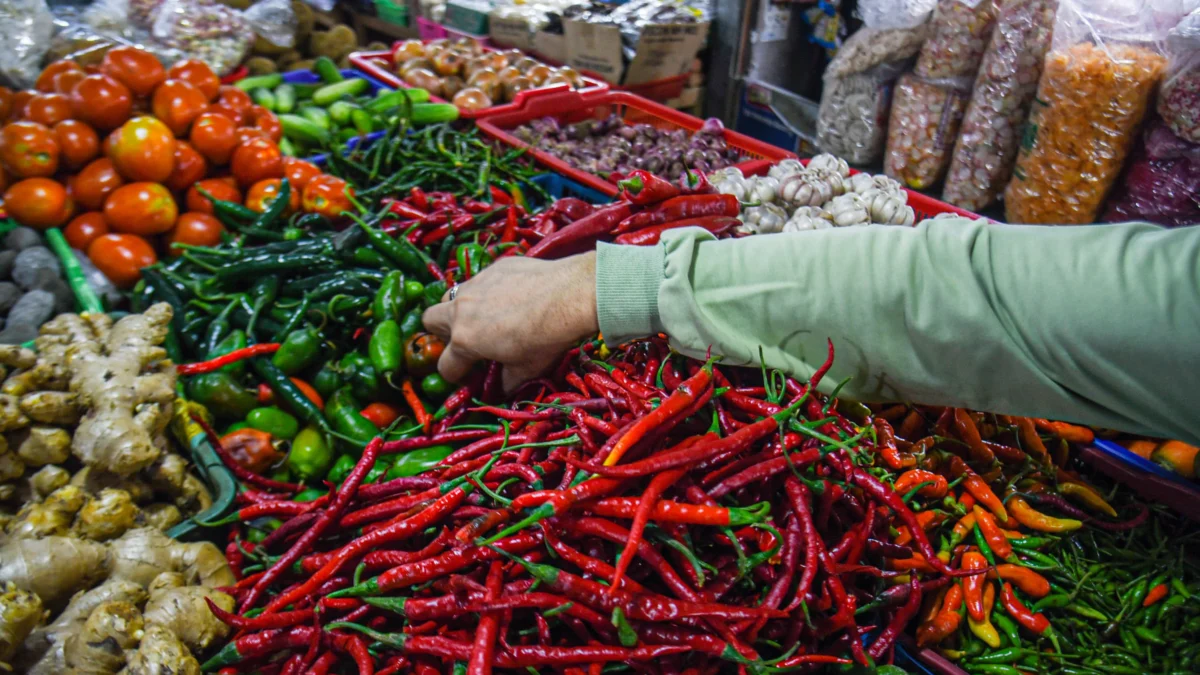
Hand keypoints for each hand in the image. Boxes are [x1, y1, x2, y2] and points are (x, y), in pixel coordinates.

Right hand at [422, 252, 598, 391]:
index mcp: (465, 340)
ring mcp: (477, 283)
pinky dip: (489, 290)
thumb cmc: (547, 338)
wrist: (570, 295)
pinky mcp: (495, 267)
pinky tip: (513, 295)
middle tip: (467, 338)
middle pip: (430, 320)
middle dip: (441, 332)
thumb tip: (503, 388)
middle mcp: (462, 310)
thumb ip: (508, 380)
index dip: (456, 375)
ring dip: (462, 307)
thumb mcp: (528, 369)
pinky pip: (482, 280)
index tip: (469, 375)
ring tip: (487, 314)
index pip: (445, 366)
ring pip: (454, 295)